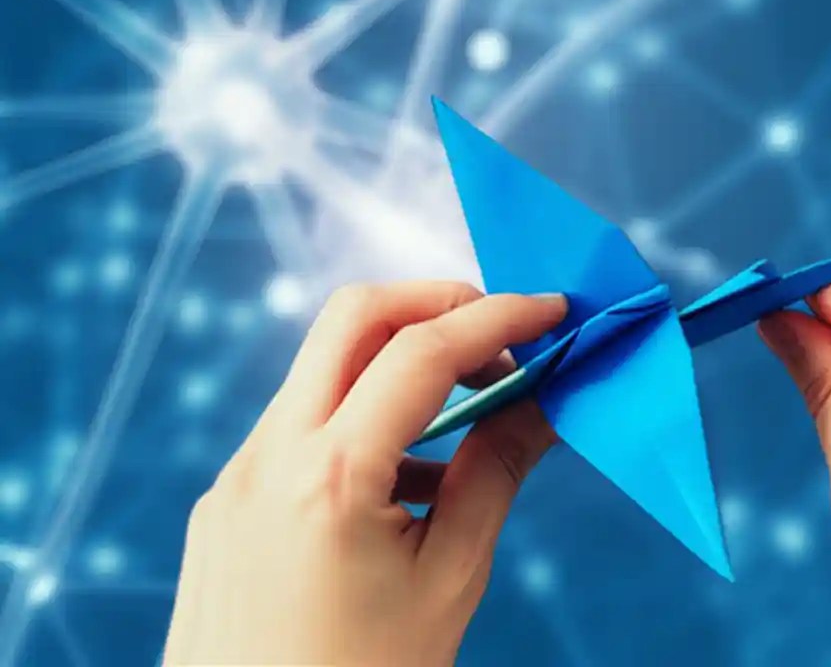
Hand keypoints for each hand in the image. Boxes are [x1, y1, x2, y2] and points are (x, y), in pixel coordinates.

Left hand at [163, 282, 567, 665]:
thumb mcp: (449, 580)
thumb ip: (494, 475)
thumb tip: (543, 404)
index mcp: (328, 479)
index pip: (422, 352)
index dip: (498, 317)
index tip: (552, 310)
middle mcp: (265, 459)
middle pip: (351, 318)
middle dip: (437, 303)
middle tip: (504, 332)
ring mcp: (235, 477)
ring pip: (322, 368)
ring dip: (401, 361)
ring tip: (473, 409)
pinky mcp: (225, 503)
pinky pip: (299, 426)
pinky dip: (363, 416)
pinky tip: (413, 472)